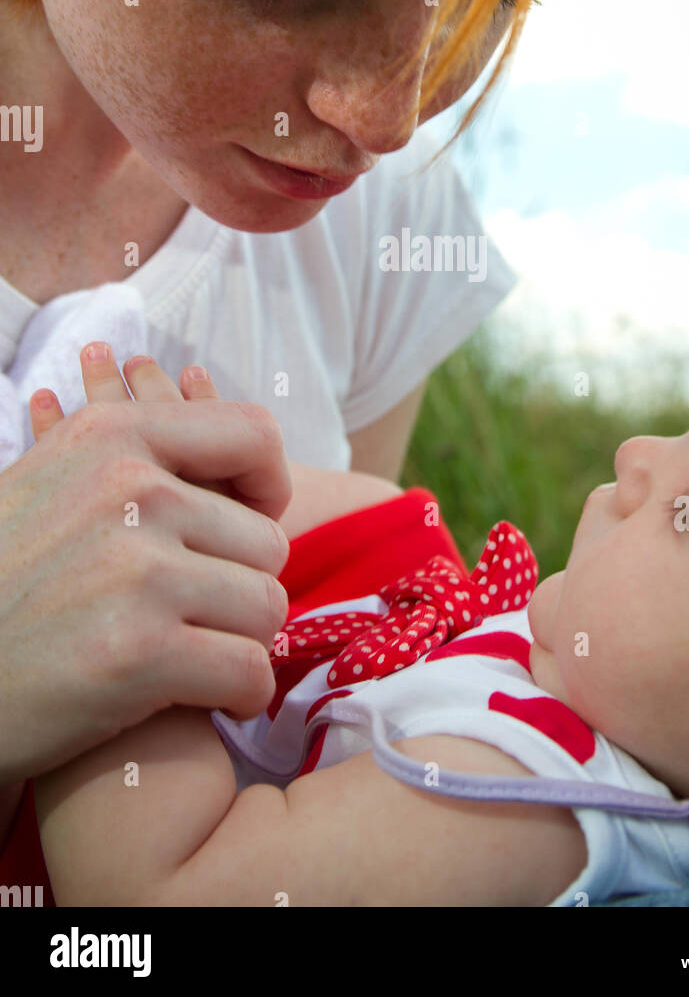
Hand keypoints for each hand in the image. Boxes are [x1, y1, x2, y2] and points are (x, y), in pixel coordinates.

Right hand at [0, 343, 289, 784]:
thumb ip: (137, 449)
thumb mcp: (53, 476)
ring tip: (198, 655)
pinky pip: (249, 672)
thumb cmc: (6, 580)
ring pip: (267, 608)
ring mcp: (137, 571)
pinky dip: (240, 696)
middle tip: (200, 617)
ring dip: (242, 644)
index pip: (254, 434)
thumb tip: (196, 385)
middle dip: (244, 588)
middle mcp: (131, 490)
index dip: (268, 486)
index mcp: (113, 435)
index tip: (251, 525)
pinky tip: (212, 699)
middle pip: (268, 543)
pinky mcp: (139, 652)